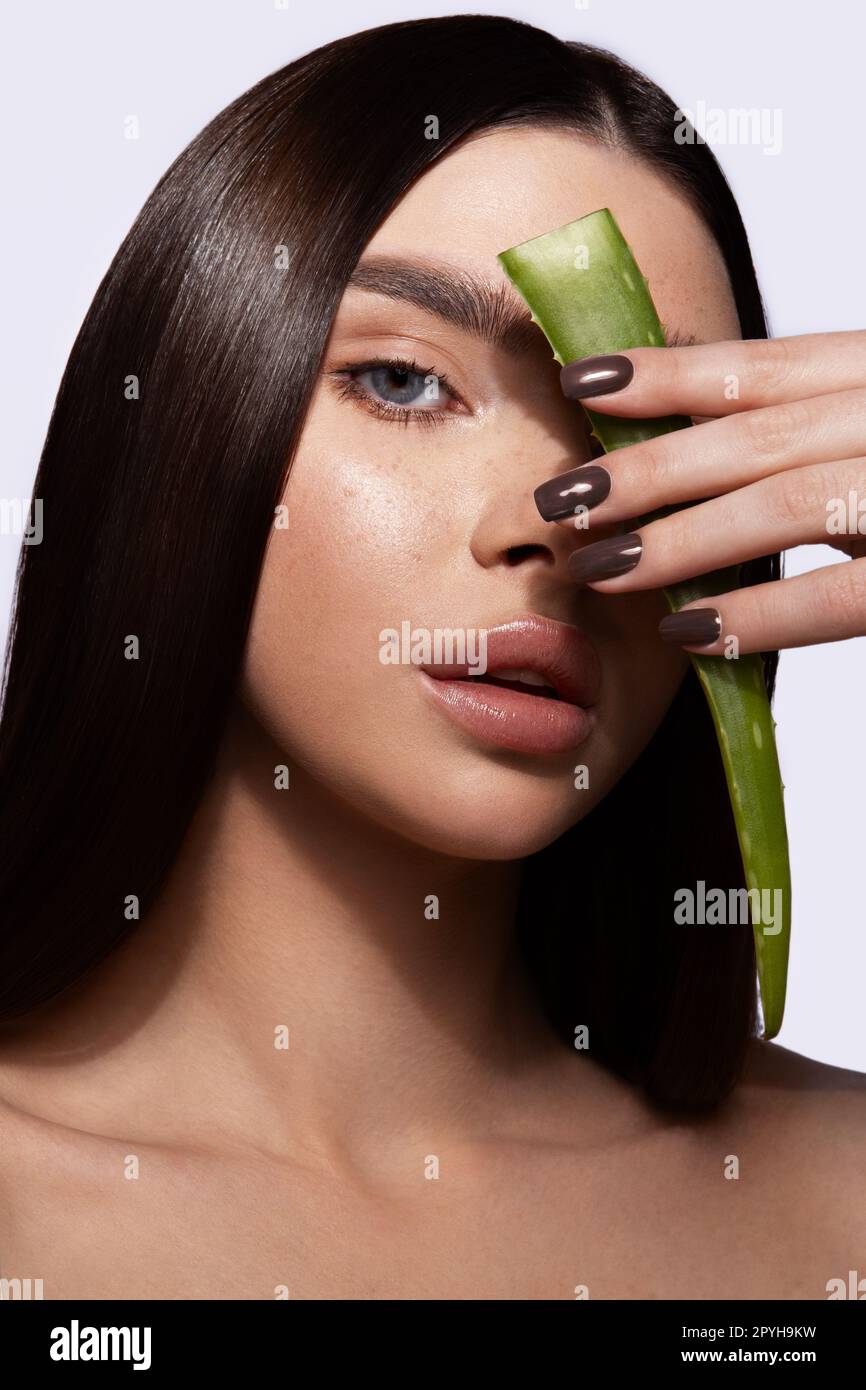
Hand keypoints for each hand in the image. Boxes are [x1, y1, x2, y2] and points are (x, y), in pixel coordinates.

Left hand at [534, 331, 865, 653]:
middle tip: (558, 501)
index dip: (668, 376)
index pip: (765, 369)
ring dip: (678, 542)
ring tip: (598, 569)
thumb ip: (809, 436)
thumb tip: (689, 442)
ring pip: (783, 507)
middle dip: (646, 471)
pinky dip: (755, 616)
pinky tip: (686, 632)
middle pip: (756, 439)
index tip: (576, 382)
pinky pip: (833, 596)